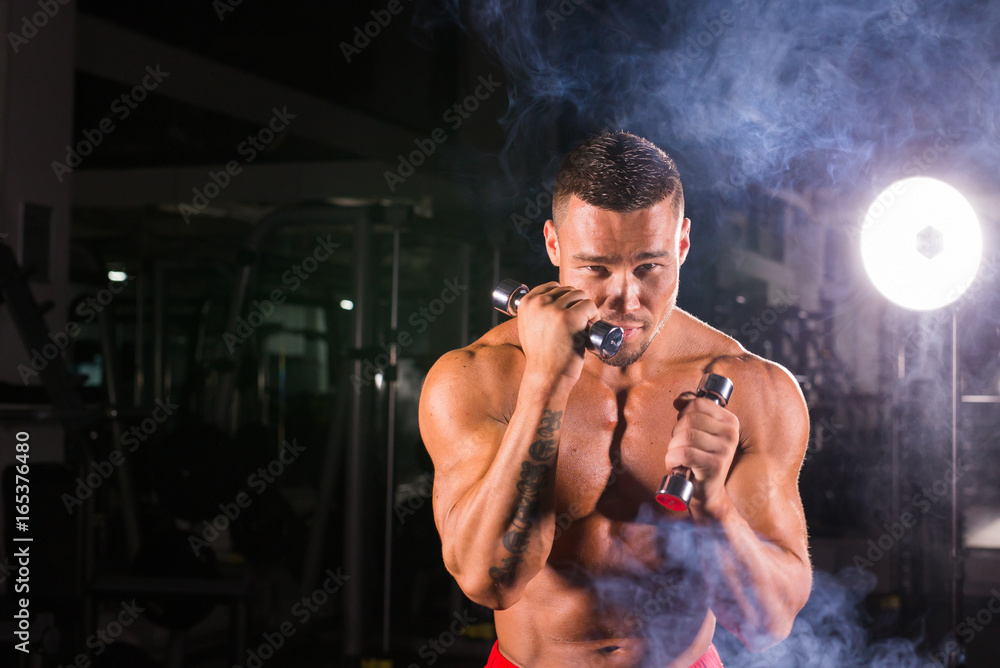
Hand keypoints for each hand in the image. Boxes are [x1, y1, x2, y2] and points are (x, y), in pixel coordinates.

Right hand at [516, 282, 598, 386]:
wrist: (546, 377)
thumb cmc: (541, 356)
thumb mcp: (529, 327)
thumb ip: (537, 311)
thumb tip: (555, 295)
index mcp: (526, 302)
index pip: (553, 286)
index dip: (566, 299)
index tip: (568, 315)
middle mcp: (538, 302)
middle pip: (569, 290)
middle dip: (578, 305)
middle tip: (580, 326)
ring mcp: (554, 309)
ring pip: (581, 296)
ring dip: (588, 310)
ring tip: (585, 329)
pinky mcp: (569, 318)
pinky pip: (590, 306)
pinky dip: (595, 317)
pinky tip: (590, 331)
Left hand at [663, 392, 740, 514]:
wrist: (707, 492)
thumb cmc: (699, 459)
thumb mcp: (698, 431)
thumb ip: (692, 411)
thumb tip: (680, 399)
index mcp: (730, 421)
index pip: (698, 404)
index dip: (683, 414)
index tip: (683, 428)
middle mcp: (731, 433)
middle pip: (689, 419)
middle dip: (676, 433)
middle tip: (679, 447)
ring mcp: (725, 449)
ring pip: (686, 435)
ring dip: (673, 447)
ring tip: (677, 457)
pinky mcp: (715, 465)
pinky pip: (684, 453)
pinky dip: (672, 459)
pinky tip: (675, 465)